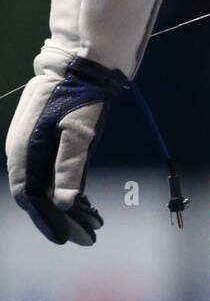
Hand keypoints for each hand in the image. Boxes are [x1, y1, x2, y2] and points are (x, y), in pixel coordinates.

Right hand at [6, 50, 127, 244]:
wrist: (81, 61)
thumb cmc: (82, 95)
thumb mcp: (80, 133)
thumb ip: (71, 168)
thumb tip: (66, 205)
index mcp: (25, 150)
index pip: (32, 196)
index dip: (49, 219)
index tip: (68, 239)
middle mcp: (22, 150)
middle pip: (38, 194)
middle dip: (62, 218)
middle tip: (89, 237)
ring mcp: (31, 144)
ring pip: (45, 184)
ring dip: (68, 206)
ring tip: (95, 223)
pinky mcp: (42, 139)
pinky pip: (50, 171)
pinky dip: (68, 187)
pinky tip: (87, 202)